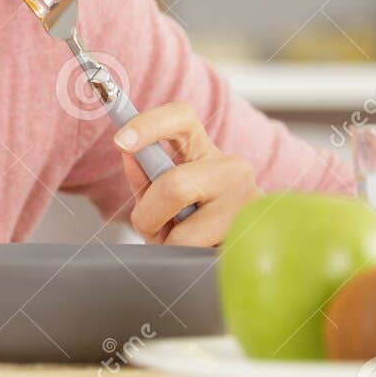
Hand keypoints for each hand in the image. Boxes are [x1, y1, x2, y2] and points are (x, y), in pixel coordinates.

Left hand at [113, 102, 260, 247]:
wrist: (241, 247)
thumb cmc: (190, 218)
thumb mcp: (160, 196)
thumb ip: (143, 177)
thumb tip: (129, 153)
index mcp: (201, 149)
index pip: (180, 117)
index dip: (149, 124)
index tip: (121, 141)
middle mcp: (231, 168)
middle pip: (174, 186)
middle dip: (148, 216)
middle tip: (149, 227)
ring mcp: (248, 201)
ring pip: (186, 233)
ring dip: (169, 244)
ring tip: (182, 242)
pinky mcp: (254, 237)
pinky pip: (203, 255)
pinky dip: (188, 259)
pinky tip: (202, 251)